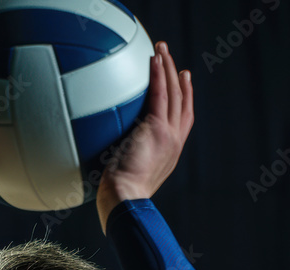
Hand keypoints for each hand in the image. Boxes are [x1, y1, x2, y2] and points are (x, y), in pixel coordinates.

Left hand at [96, 42, 193, 232]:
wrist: (125, 200)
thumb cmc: (119, 196)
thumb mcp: (126, 175)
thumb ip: (123, 160)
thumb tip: (104, 157)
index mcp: (170, 152)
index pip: (182, 121)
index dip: (185, 101)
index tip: (182, 84)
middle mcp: (174, 141)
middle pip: (182, 103)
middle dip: (180, 80)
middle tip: (177, 63)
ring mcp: (169, 134)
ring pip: (174, 94)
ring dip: (169, 68)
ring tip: (162, 49)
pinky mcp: (157, 129)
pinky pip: (160, 95)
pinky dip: (159, 75)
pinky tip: (154, 59)